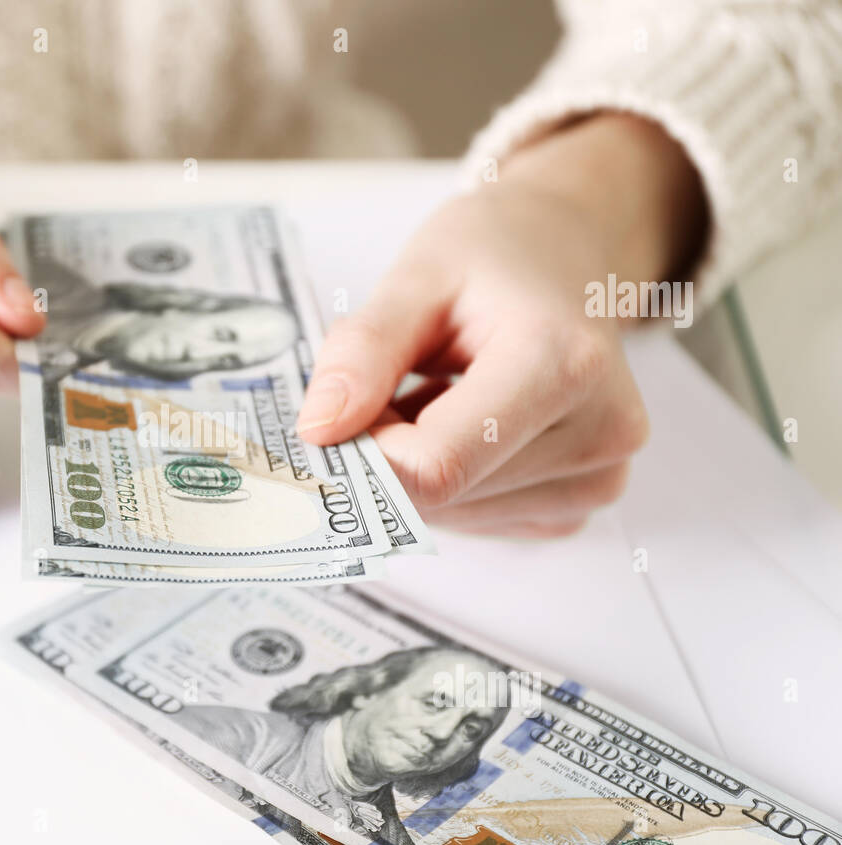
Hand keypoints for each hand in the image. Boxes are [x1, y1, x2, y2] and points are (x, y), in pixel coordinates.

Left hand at [296, 114, 706, 536]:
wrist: (566, 251)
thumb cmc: (496, 254)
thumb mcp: (418, 276)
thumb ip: (363, 352)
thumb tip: (319, 431)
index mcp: (563, 362)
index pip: (436, 464)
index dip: (369, 450)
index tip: (346, 407)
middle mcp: (599, 430)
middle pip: (443, 494)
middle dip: (390, 453)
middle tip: (395, 385)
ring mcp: (599, 474)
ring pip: (455, 514)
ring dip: (417, 468)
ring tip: (436, 394)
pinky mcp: (582, 501)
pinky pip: (482, 519)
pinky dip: (450, 482)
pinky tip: (463, 423)